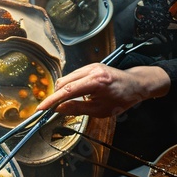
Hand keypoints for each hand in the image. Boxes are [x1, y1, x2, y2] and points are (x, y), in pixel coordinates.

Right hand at [36, 64, 169, 116]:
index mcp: (96, 82)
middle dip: (55, 96)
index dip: (51, 100)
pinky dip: (69, 86)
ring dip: (62, 91)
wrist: (136, 84)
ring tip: (66, 103)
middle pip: (63, 82)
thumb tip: (58, 109)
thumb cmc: (122, 99)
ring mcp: (90, 66)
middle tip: (52, 109)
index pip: (67, 90)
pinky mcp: (90, 66)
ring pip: (66, 78)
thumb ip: (77, 109)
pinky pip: (72, 76)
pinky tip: (74, 94)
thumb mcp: (100, 110)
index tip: (40, 108)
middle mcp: (91, 70)